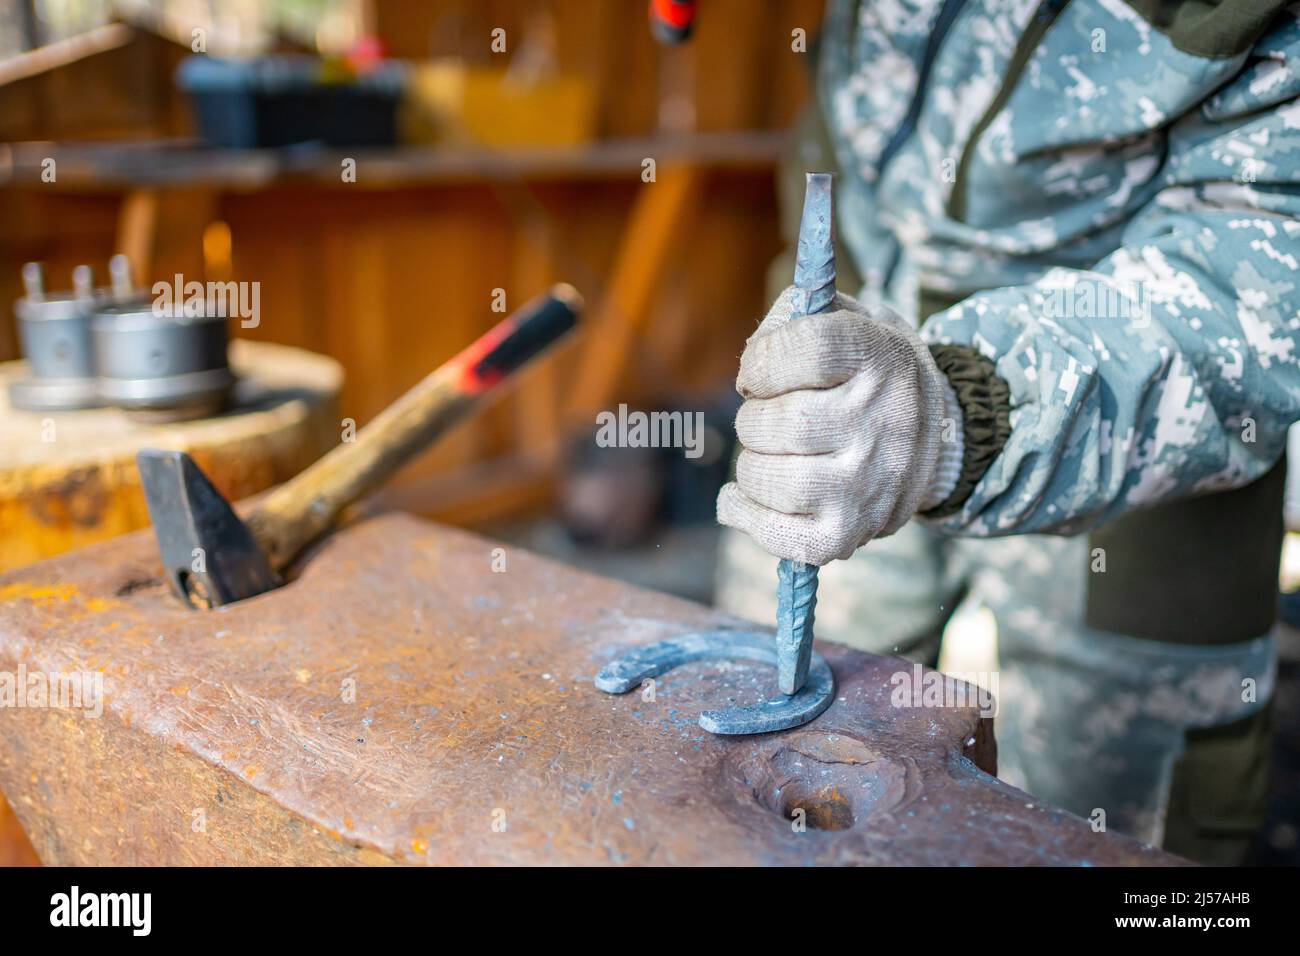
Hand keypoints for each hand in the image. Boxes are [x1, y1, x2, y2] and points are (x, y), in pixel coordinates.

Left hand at [716, 286, 960, 564]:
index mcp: (881, 358)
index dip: (762, 361)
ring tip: (767, 455)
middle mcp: (881, 423)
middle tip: (768, 418)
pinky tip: (743, 497)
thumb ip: (792, 317)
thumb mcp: (847, 321)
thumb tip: (750, 364)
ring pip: (765, 476)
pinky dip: (744, 512)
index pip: (807, 350)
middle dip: (753, 418)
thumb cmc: (865, 372)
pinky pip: (774, 533)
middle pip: (777, 422)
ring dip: (749, 464)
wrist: (933, 440)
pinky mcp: (846, 534)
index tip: (757, 372)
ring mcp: (866, 486)